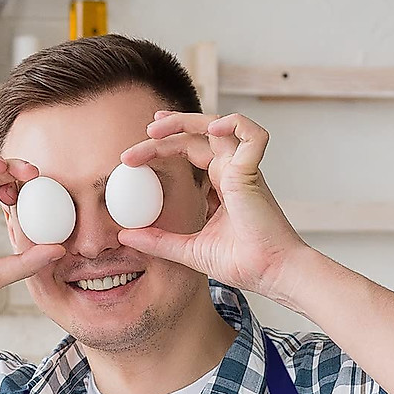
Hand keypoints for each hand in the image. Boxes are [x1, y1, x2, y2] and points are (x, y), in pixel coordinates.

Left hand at [117, 112, 310, 302]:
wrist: (268, 274)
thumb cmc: (241, 262)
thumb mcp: (187, 249)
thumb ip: (157, 240)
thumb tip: (125, 235)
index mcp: (219, 184)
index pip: (189, 151)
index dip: (163, 146)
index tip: (132, 157)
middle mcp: (232, 172)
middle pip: (199, 134)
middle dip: (168, 129)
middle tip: (141, 134)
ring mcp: (244, 170)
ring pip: (221, 125)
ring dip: (188, 120)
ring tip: (157, 127)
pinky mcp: (253, 173)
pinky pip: (253, 135)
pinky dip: (235, 123)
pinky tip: (212, 128)